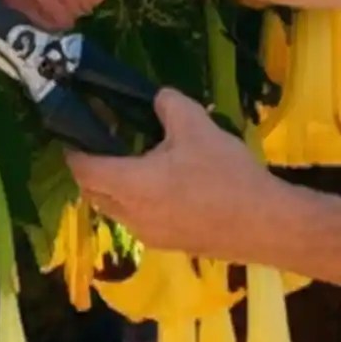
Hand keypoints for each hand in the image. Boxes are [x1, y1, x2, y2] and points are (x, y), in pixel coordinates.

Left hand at [64, 89, 270, 257]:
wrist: (267, 225)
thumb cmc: (225, 175)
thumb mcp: (196, 126)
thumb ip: (169, 104)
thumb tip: (157, 96)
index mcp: (127, 184)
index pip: (82, 170)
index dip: (74, 152)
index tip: (76, 136)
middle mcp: (128, 214)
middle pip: (92, 192)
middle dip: (90, 171)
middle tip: (102, 147)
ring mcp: (147, 234)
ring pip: (114, 210)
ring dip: (113, 189)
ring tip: (132, 165)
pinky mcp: (167, 245)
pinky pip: (137, 221)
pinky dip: (135, 204)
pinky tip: (161, 188)